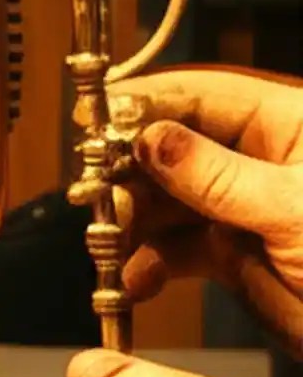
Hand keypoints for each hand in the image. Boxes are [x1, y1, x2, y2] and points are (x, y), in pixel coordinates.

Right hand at [109, 68, 302, 351]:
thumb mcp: (296, 210)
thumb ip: (217, 176)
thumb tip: (151, 138)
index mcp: (293, 127)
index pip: (204, 96)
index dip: (145, 101)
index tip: (94, 115)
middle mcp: (262, 162)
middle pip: (173, 148)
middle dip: (127, 170)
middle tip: (94, 194)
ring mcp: (244, 210)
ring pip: (165, 202)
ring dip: (129, 222)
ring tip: (109, 242)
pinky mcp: (233, 257)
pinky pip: (175, 251)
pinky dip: (147, 264)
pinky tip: (135, 279)